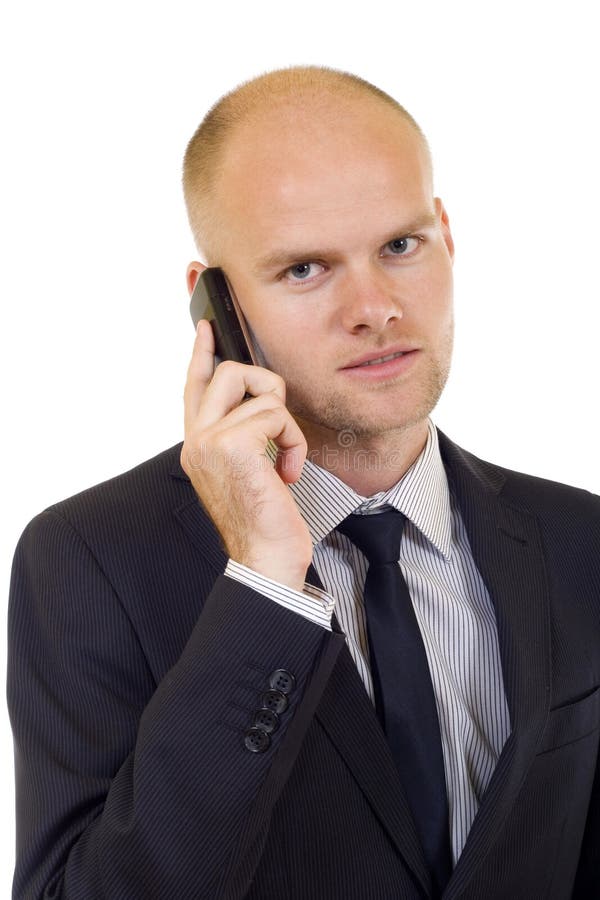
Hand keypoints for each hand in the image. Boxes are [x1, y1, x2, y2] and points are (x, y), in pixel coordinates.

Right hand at [181, 320, 311, 591]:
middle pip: (228, 373)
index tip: (207, 328)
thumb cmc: (264, 522)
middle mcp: (196, 441)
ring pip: (260, 392)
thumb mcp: (249, 471)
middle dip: (266, 385)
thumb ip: (244, 436)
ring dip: (286, 427)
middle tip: (278, 424)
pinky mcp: (233, 445)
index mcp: (198, 446)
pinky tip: (288, 473)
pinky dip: (293, 442)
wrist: (265, 559)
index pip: (194, 387)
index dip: (202, 354)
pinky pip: (276, 414)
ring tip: (284, 462)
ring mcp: (210, 441)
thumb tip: (262, 403)